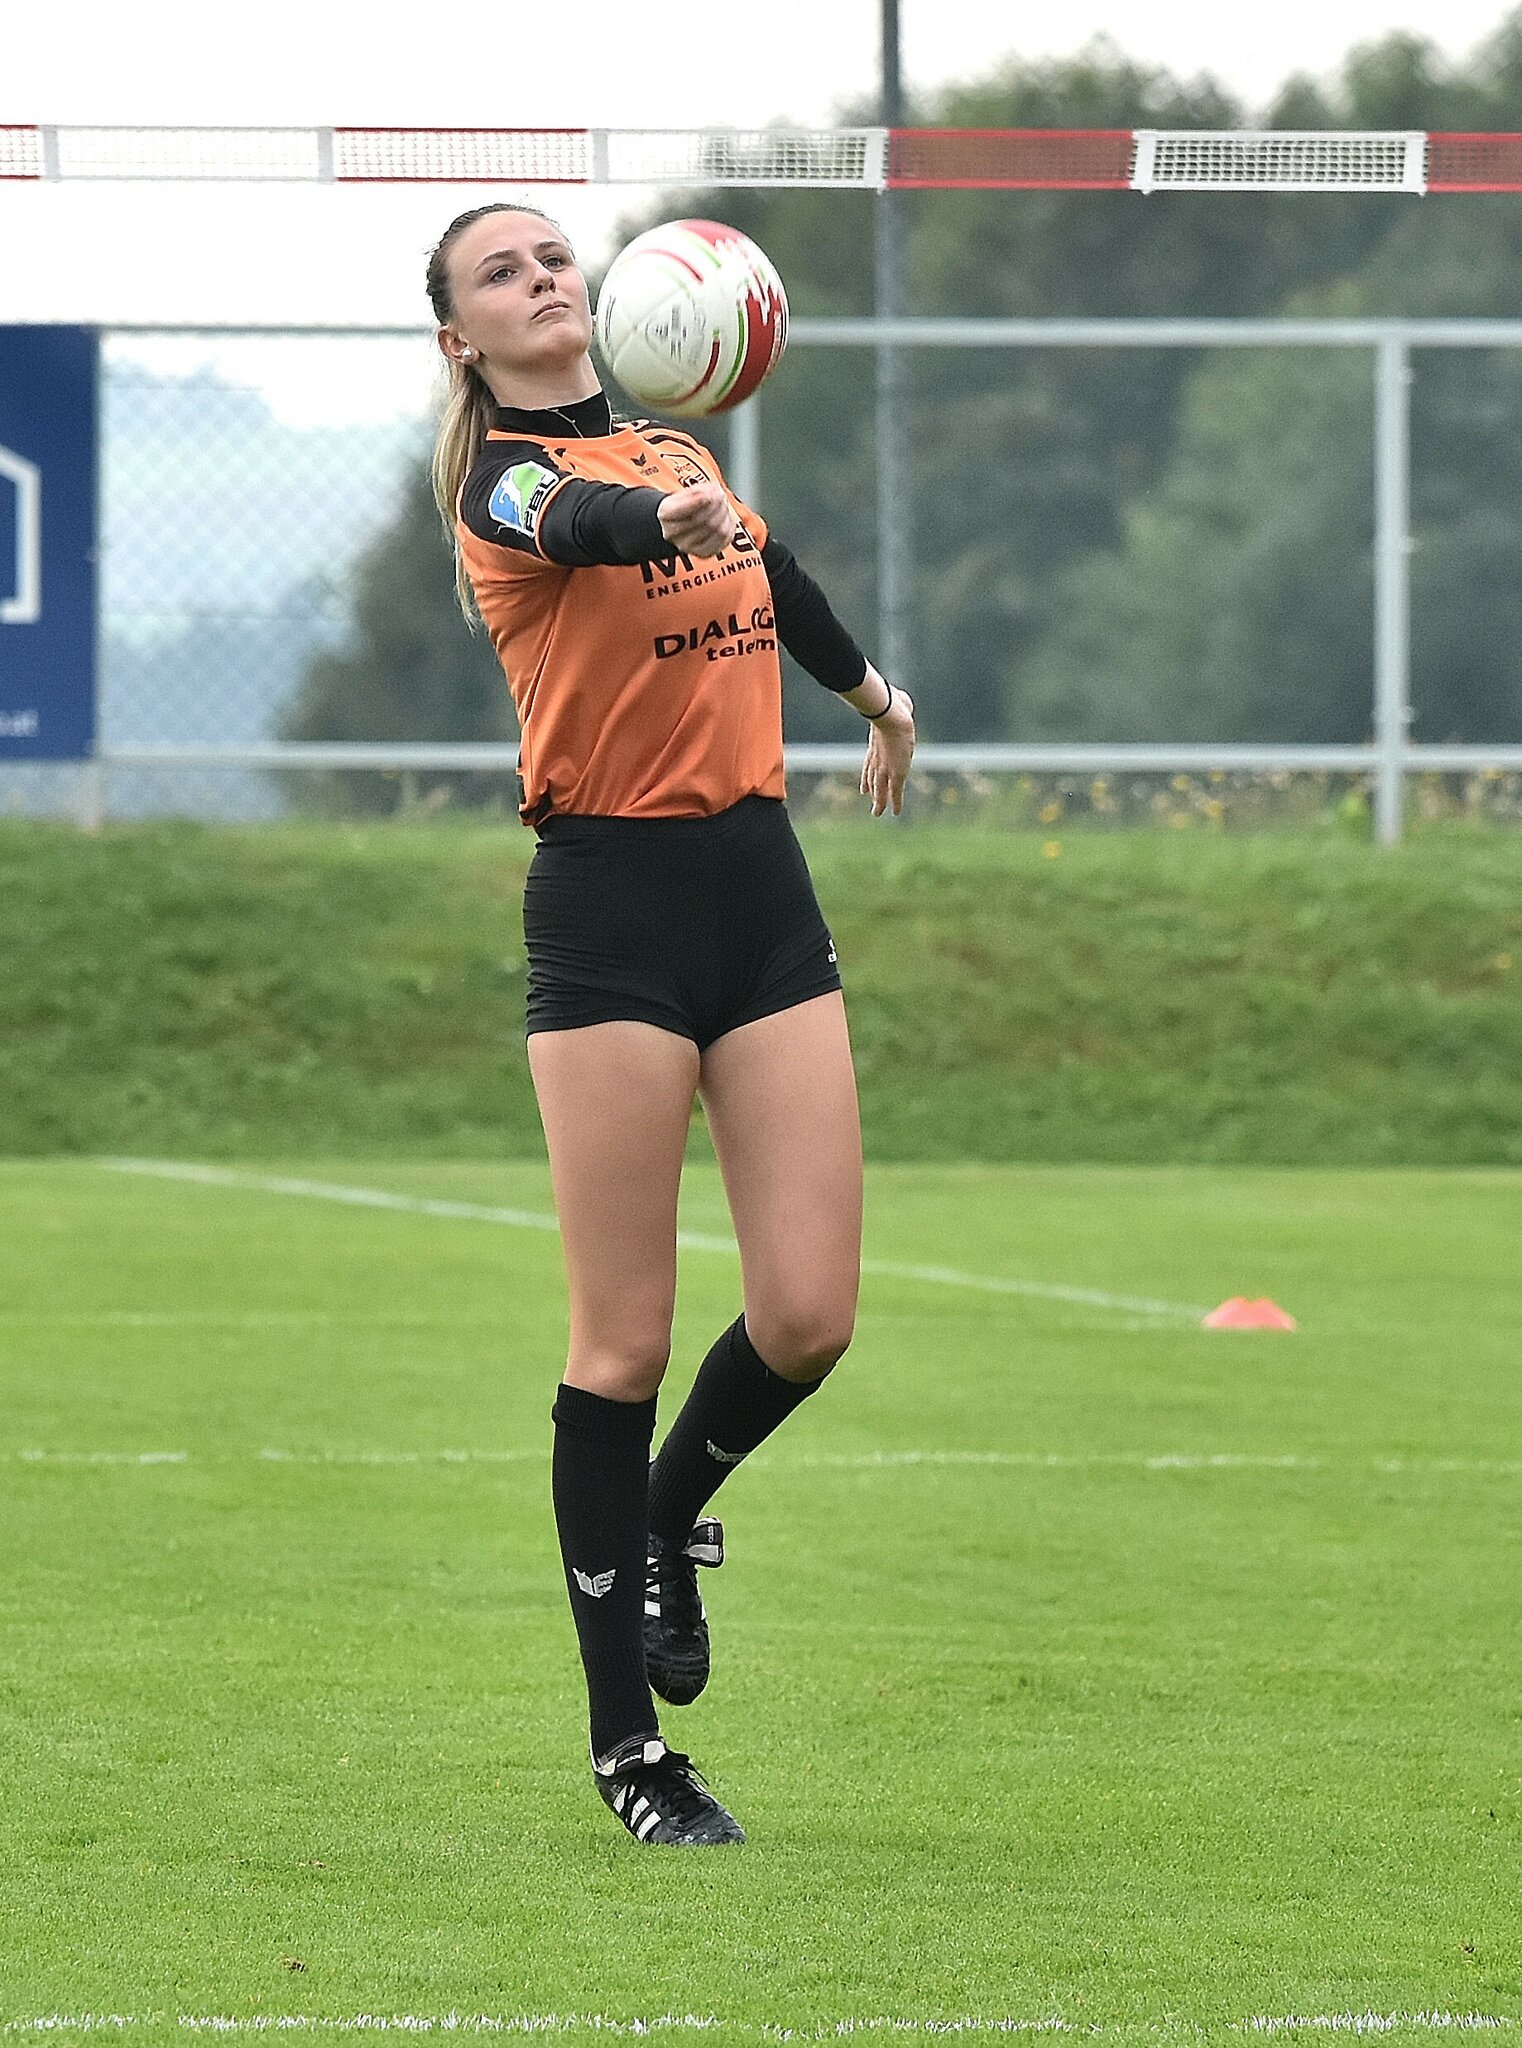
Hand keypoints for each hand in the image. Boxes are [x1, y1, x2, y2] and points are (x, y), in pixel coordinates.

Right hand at [656, 479, 734, 558]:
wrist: (682, 525)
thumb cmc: (685, 506)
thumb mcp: (685, 492)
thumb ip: (698, 491)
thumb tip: (713, 492)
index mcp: (665, 514)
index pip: (682, 509)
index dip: (699, 500)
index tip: (711, 490)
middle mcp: (672, 534)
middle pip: (701, 519)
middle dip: (715, 504)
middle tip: (720, 494)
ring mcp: (687, 546)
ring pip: (715, 529)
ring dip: (723, 513)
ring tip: (723, 504)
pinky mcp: (704, 552)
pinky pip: (723, 538)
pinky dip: (728, 524)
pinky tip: (725, 516)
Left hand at [862, 685, 915, 816]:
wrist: (891, 715)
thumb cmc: (893, 705)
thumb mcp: (895, 704)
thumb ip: (897, 702)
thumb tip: (901, 694)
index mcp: (876, 745)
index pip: (870, 764)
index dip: (867, 776)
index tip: (864, 788)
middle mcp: (878, 758)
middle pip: (872, 778)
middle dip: (872, 789)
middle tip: (868, 800)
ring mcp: (885, 766)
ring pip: (881, 790)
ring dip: (880, 802)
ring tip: (877, 813)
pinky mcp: (896, 774)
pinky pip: (895, 794)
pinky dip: (895, 804)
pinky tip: (895, 813)